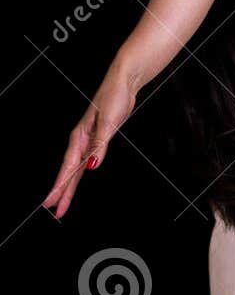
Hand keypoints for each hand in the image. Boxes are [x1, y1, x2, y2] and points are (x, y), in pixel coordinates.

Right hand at [44, 65, 136, 219]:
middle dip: (63, 192)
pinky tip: (79, 179)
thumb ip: (100, 146)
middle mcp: (82, 140)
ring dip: (71, 186)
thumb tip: (92, 166)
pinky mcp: (99, 138)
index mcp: (80, 137)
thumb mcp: (108, 122)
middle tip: (56, 211)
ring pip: (78, 169)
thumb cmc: (113, 97)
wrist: (123, 83)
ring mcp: (90, 140)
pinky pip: (87, 160)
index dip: (60, 186)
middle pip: (70, 172)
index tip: (51, 201)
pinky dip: (81, 172)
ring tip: (63, 202)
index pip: (68, 167)